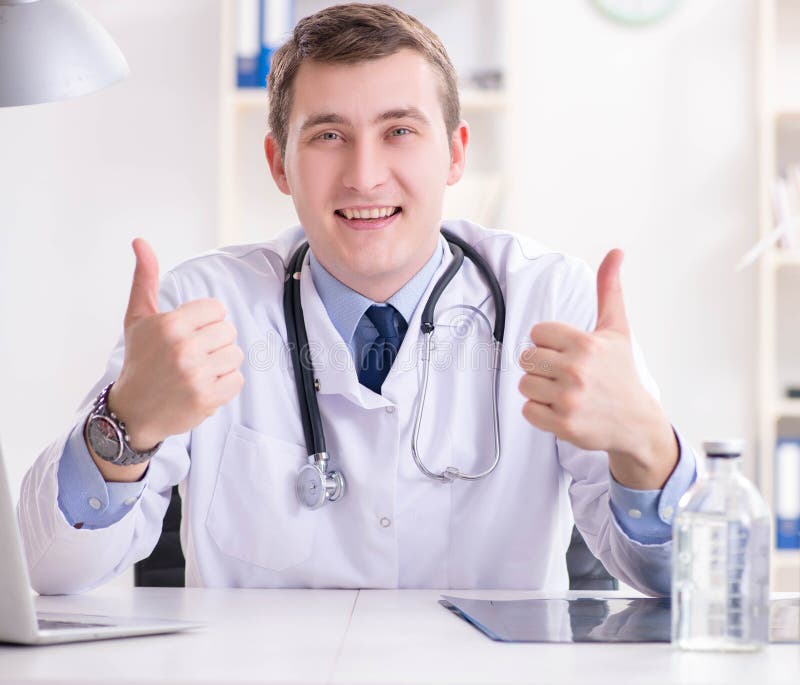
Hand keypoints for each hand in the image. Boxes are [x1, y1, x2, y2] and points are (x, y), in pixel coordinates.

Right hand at [109, 239, 244, 449]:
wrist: (133, 412)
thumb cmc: (140, 360)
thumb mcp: (138, 318)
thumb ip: (145, 278)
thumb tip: (140, 240)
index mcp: (170, 324)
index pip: (217, 309)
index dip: (206, 321)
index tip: (189, 334)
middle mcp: (183, 348)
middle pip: (229, 332)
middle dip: (214, 343)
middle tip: (192, 356)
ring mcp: (196, 375)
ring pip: (235, 355)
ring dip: (221, 364)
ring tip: (196, 371)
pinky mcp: (207, 398)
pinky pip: (237, 380)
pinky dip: (225, 385)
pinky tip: (203, 386)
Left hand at [518, 250, 676, 488]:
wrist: (636, 422)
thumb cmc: (621, 373)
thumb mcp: (616, 330)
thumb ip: (609, 290)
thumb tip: (615, 252)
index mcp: (585, 344)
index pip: (536, 334)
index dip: (549, 343)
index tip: (568, 352)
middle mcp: (576, 370)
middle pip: (527, 359)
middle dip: (543, 366)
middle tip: (566, 374)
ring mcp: (568, 399)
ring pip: (524, 385)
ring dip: (540, 389)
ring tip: (565, 392)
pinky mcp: (562, 424)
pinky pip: (528, 410)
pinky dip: (540, 412)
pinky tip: (563, 409)